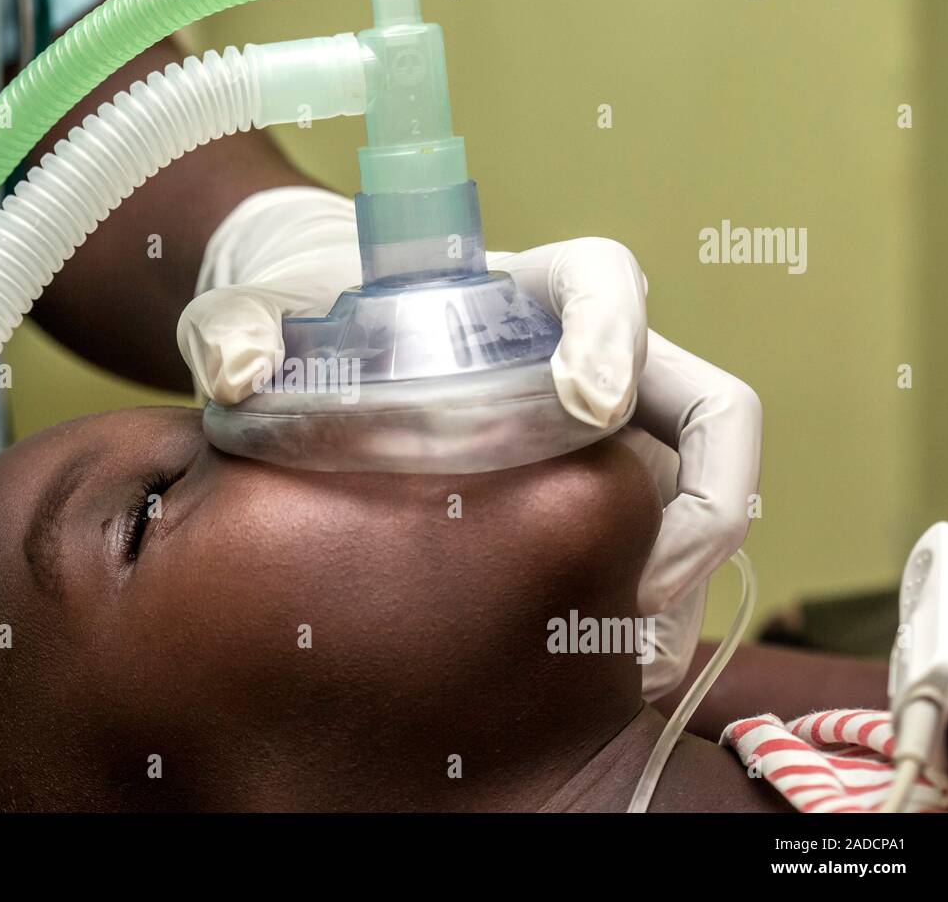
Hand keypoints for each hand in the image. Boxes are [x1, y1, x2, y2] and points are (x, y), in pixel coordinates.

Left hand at [179, 187, 761, 698]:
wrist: (321, 342)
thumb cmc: (307, 312)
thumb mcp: (259, 308)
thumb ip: (237, 327)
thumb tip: (238, 373)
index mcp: (529, 288)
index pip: (607, 283)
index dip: (617, 337)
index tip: (586, 406)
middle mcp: (595, 354)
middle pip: (710, 406)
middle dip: (700, 502)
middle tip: (638, 585)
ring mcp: (609, 429)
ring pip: (699, 490)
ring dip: (688, 575)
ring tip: (626, 662)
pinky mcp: (597, 491)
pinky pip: (661, 541)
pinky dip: (654, 603)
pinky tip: (597, 665)